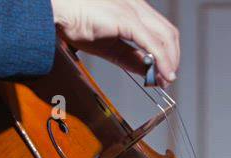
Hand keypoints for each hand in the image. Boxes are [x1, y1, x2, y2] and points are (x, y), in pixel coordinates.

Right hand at [51, 0, 179, 86]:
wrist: (57, 12)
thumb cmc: (75, 22)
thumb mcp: (109, 46)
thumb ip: (131, 58)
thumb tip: (149, 72)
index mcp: (133, 8)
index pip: (161, 30)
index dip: (168, 52)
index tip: (165, 71)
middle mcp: (137, 5)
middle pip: (168, 33)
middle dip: (172, 58)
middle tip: (168, 78)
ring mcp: (133, 10)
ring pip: (165, 37)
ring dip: (169, 61)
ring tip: (165, 79)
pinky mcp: (127, 19)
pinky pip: (152, 44)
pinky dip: (161, 61)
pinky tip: (162, 74)